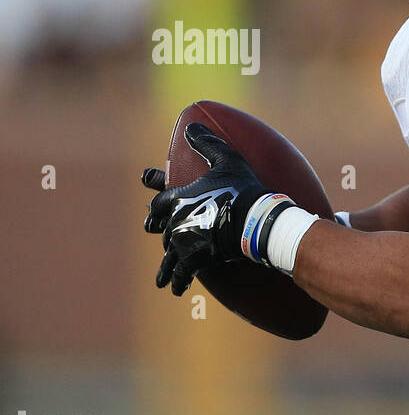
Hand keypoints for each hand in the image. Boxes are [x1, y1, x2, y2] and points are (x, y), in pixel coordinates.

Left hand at [141, 123, 273, 295]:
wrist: (254, 220)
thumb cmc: (241, 188)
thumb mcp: (227, 159)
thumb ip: (207, 143)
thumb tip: (190, 125)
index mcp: (177, 198)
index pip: (159, 201)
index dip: (155, 202)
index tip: (149, 205)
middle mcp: (175, 221)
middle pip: (160, 228)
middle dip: (157, 228)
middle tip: (150, 229)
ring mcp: (184, 242)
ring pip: (168, 254)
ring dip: (164, 264)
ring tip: (161, 277)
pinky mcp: (196, 259)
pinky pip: (182, 272)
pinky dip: (178, 280)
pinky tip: (175, 289)